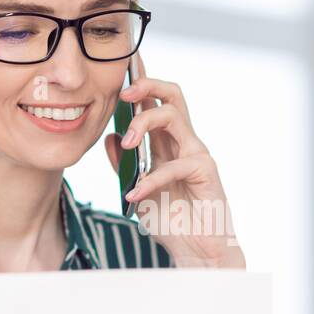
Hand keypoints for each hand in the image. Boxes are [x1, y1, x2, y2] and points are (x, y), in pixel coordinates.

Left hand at [104, 53, 245, 267]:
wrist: (196, 252)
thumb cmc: (171, 221)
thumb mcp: (138, 190)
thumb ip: (124, 164)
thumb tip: (108, 136)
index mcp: (168, 142)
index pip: (156, 101)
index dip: (142, 78)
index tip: (123, 60)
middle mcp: (184, 141)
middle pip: (172, 93)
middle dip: (146, 84)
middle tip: (123, 92)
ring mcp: (196, 154)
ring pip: (173, 116)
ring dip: (144, 122)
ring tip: (126, 142)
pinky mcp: (205, 172)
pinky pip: (174, 165)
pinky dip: (149, 180)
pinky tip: (133, 195)